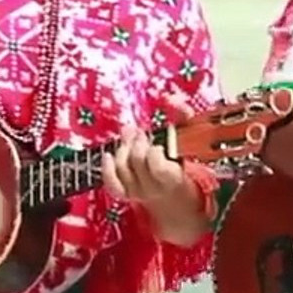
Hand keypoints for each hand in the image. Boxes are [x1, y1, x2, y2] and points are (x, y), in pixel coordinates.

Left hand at [102, 94, 202, 216]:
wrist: (172, 190)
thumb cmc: (179, 161)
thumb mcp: (185, 140)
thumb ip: (182, 117)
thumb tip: (173, 99)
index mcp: (172, 177)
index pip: (157, 165)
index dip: (154, 150)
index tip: (158, 142)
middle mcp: (153, 187)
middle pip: (136, 161)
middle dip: (137, 142)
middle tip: (141, 133)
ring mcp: (136, 191)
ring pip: (122, 167)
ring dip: (123, 147)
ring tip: (129, 136)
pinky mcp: (124, 193)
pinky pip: (111, 183)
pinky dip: (107, 168)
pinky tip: (108, 155)